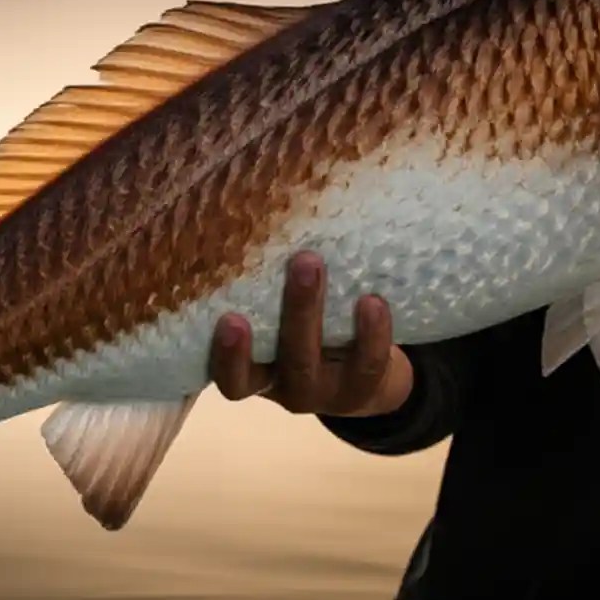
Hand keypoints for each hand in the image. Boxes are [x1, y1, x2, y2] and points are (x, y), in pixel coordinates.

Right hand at [210, 251, 413, 417]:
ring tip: (319, 265)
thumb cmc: (305, 335)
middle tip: (300, 261)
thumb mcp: (277, 322)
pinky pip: (367, 365)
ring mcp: (324, 391)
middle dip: (292, 312)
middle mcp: (284, 386)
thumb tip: (238, 208)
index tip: (229, 317)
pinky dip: (371, 333)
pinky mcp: (362, 387)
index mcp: (254, 372)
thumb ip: (262, 290)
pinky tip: (372, 300)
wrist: (362, 380)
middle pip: (280, 360)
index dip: (227, 355)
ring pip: (315, 362)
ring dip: (316, 313)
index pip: (229, 376)